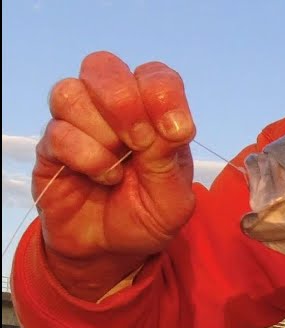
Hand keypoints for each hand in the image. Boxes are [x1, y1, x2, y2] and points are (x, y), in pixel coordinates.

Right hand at [33, 51, 196, 300]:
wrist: (110, 250)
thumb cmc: (146, 217)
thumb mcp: (174, 200)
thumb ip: (170, 161)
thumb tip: (170, 125)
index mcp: (153, 113)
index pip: (154, 75)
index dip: (163, 94)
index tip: (177, 132)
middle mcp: (112, 110)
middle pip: (103, 66)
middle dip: (124, 103)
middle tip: (140, 142)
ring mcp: (78, 125)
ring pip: (71, 93)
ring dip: (102, 133)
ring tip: (119, 168)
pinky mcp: (52, 147)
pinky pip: (58, 133)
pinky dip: (86, 158)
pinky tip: (102, 178)